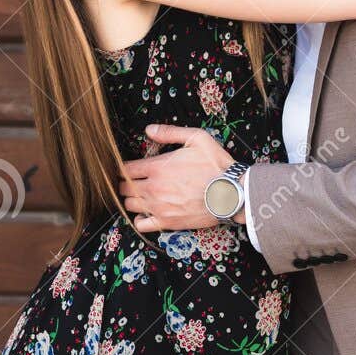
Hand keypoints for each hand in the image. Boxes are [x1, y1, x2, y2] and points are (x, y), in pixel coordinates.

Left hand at [118, 124, 235, 232]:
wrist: (232, 193)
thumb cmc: (216, 166)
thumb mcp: (197, 138)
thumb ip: (170, 132)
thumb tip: (149, 129)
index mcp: (157, 167)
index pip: (125, 169)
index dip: (124, 168)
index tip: (130, 168)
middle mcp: (154, 188)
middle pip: (124, 188)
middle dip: (126, 184)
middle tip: (134, 182)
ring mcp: (159, 207)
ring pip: (129, 205)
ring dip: (131, 200)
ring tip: (140, 196)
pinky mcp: (167, 222)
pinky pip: (141, 224)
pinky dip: (139, 219)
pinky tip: (146, 213)